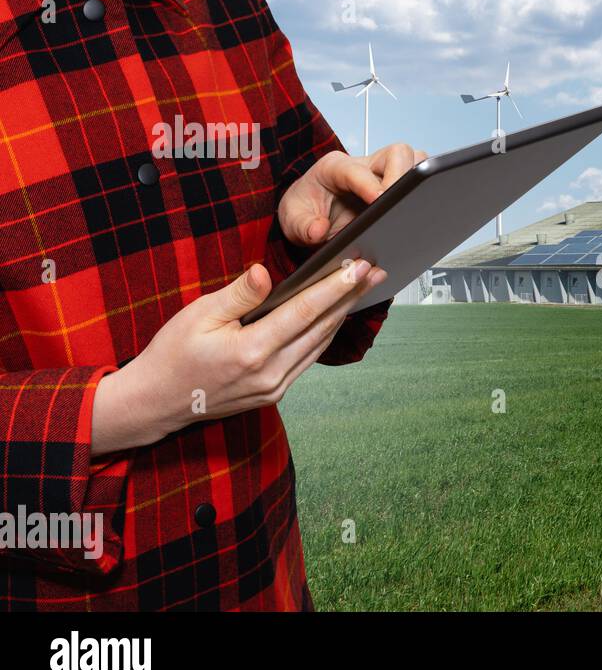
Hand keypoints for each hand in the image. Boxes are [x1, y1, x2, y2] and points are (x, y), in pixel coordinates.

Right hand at [90, 260, 385, 455]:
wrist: (157, 402)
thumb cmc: (172, 353)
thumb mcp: (198, 315)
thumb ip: (239, 295)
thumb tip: (265, 273)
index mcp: (251, 351)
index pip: (304, 312)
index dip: (335, 287)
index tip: (359, 267)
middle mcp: (270, 374)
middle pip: (321, 327)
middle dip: (350, 297)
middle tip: (376, 270)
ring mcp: (275, 387)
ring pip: (319, 345)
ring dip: (343, 315)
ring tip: (363, 288)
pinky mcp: (274, 394)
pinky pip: (308, 359)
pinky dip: (324, 334)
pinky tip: (335, 316)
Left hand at [278, 144, 428, 247]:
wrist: (312, 216)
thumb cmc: (305, 213)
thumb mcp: (293, 222)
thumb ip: (302, 227)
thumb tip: (319, 231)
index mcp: (334, 168)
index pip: (357, 170)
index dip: (370, 184)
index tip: (379, 200)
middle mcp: (362, 165)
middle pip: (396, 153)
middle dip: (402, 176)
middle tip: (401, 205)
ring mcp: (382, 174)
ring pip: (414, 160)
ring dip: (417, 180)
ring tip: (411, 206)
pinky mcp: (395, 185)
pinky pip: (418, 178)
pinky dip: (422, 190)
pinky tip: (416, 211)